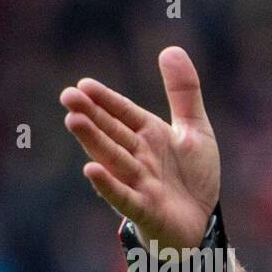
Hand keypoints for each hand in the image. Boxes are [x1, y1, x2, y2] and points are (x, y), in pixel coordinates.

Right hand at [61, 46, 220, 250]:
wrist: (202, 222)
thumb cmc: (192, 178)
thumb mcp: (195, 131)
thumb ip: (183, 93)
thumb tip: (171, 48)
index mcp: (149, 135)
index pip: (124, 113)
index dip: (106, 100)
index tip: (84, 84)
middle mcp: (139, 157)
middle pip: (113, 133)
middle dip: (93, 116)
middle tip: (68, 97)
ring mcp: (140, 183)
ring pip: (114, 159)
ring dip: (95, 142)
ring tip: (74, 121)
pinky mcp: (145, 209)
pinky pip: (125, 197)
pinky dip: (109, 185)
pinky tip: (91, 170)